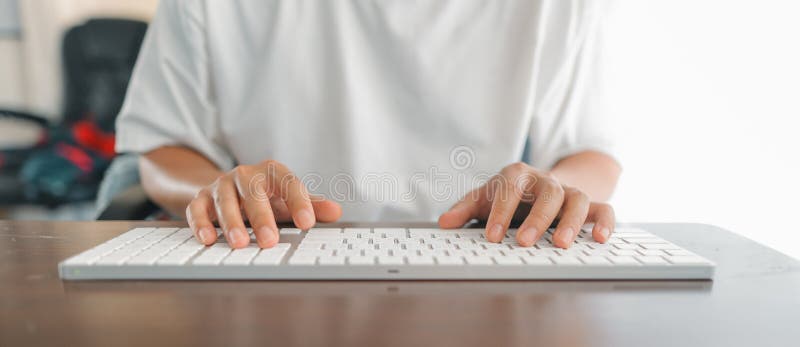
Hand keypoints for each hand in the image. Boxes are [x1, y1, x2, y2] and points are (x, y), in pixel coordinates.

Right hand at [186, 160, 341, 248]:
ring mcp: (221, 185)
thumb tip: (336, 211)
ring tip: (240, 244)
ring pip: (225, 201)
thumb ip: (311, 205)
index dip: (299, 202)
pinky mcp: (201, 198)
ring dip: (232, 223)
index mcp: (272, 172)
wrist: (230, 189)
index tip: (307, 223)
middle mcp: (246, 175)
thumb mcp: (288, 199)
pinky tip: (208, 239)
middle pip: (254, 192)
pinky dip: (201, 223)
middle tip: (269, 241)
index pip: (289, 183)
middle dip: (262, 217)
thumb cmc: (266, 197)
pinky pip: (196, 209)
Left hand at [438, 162, 614, 247]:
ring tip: (561, 245)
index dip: (501, 212)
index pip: (510, 187)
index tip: (492, 236)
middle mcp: (546, 181)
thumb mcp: (485, 197)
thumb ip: (465, 208)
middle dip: (537, 218)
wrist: (540, 184)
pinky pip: (604, 209)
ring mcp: (569, 192)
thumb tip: (445, 222)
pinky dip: (605, 222)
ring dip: (572, 222)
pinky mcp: (590, 204)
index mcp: (517, 175)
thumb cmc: (509, 194)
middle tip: (525, 242)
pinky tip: (600, 240)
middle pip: (548, 192)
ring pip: (578, 199)